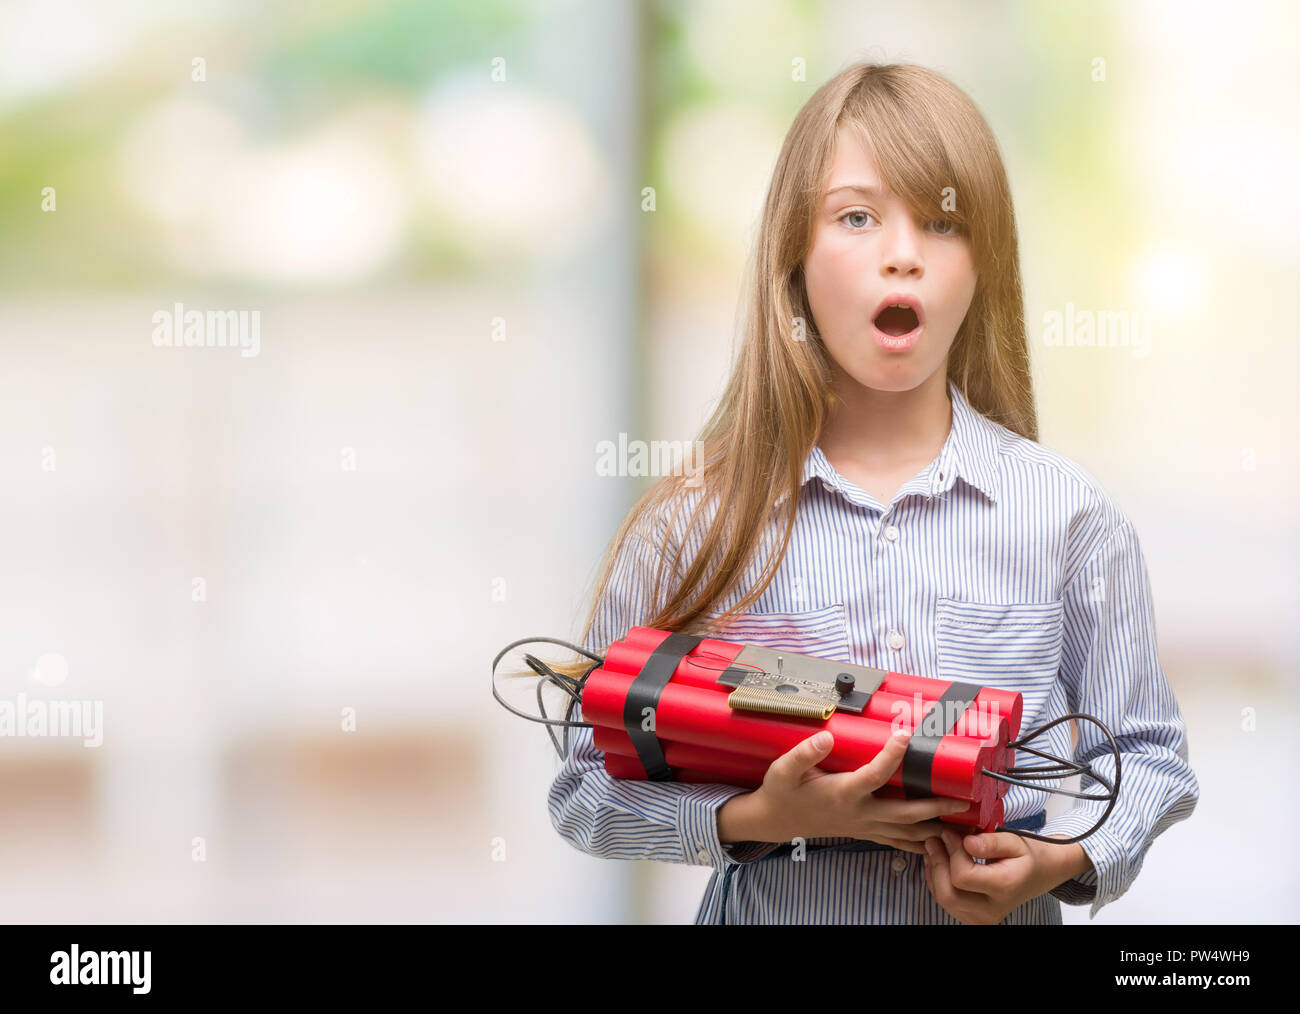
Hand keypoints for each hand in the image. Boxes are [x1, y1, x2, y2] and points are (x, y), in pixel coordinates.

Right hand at [751, 728, 969, 852]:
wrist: (777, 819)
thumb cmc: (782, 792)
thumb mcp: (784, 770)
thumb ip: (804, 754)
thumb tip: (825, 738)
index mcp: (843, 793)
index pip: (874, 774)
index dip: (892, 754)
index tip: (905, 735)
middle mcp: (859, 813)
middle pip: (905, 814)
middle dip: (936, 807)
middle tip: (962, 798)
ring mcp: (865, 825)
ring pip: (907, 832)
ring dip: (935, 828)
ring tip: (962, 822)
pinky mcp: (866, 831)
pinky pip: (898, 841)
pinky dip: (920, 842)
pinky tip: (939, 839)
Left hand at [922, 827, 1072, 923]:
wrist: (1042, 873)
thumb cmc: (1028, 855)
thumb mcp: (1016, 840)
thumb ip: (991, 842)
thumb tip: (967, 843)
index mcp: (1004, 888)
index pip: (963, 877)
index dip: (952, 852)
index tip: (949, 833)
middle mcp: (993, 909)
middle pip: (948, 894)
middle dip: (937, 864)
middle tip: (934, 840)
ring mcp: (983, 917)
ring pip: (944, 899)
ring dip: (934, 872)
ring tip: (936, 848)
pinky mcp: (974, 918)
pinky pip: (947, 903)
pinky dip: (938, 881)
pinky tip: (941, 863)